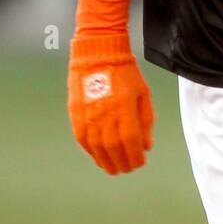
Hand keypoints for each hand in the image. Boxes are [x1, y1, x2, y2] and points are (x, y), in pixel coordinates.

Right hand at [67, 31, 154, 173]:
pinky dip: (91, 152)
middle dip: (122, 163)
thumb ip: (146, 122)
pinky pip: (82, 139)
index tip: (140, 162)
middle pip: (113, 148)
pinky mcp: (75, 114)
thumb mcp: (143, 95)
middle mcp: (105, 114)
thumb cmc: (125, 73)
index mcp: (124, 109)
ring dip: (105, 162)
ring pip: (96, 148)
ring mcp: (88, 115)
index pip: (130, 142)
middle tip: (127, 169)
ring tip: (113, 169)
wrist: (97, 54)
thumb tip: (147, 146)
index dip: (135, 156)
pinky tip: (98, 157)